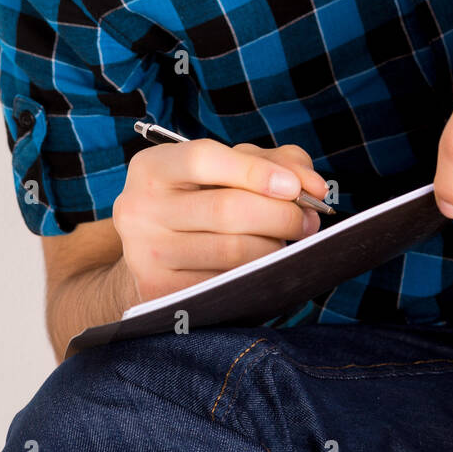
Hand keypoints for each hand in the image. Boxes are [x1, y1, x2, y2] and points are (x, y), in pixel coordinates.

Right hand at [113, 138, 329, 302]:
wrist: (155, 253)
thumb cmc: (201, 200)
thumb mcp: (230, 169)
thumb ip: (275, 163)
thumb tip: (313, 187)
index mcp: (153, 167)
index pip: (203, 159)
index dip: (254, 171)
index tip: (293, 187)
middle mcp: (139, 208)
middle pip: (225, 209)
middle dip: (280, 215)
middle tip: (308, 221)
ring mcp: (145, 253)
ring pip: (231, 251)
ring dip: (273, 248)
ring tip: (286, 243)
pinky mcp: (159, 292)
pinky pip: (225, 284)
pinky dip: (255, 276)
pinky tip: (264, 268)